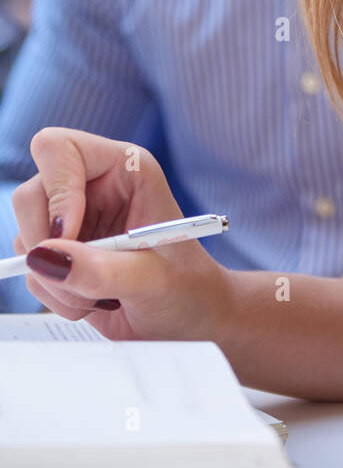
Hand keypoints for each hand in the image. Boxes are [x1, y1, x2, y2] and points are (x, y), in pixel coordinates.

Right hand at [12, 127, 231, 341]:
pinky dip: (54, 293)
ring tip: (103, 295)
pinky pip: (30, 268)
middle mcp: (93, 186)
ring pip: (27, 238)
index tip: (69, 234)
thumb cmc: (187, 288)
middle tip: (80, 278)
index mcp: (126, 168)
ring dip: (56, 279)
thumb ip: (101, 269)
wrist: (189, 318)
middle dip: (48, 245)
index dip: (56, 190)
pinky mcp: (60, 250)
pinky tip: (92, 300)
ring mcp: (72, 218)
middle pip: (30, 195)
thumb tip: (43, 257)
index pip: (60, 149)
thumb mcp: (152, 280)